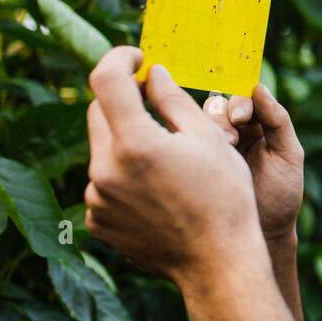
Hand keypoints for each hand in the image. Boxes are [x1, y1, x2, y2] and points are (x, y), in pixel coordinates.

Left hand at [84, 46, 262, 284]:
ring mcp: (97, 198)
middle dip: (123, 101)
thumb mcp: (209, 138)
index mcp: (135, 144)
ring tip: (166, 160)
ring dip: (125, 141)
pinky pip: (103, 182)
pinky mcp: (97, 220)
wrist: (218, 262)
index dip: (119, 58)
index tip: (137, 58)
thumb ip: (172, 99)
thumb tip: (150, 72)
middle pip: (98, 112)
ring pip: (102, 149)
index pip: (105, 80)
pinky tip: (157, 190)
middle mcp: (105, 170)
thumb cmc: (225, 197)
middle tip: (155, 103)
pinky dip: (123, 175)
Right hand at [202, 84, 304, 242]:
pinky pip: (185, 141)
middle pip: (219, 105)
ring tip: (220, 150)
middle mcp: (233, 131)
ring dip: (208, 129)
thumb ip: (278, 120)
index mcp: (258, 125)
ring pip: (200, 121)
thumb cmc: (281, 196)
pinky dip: (190, 140)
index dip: (241, 103)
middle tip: (231, 136)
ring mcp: (211, 147)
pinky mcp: (192, 161)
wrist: (261, 234)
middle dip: (222, 115)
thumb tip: (260, 87)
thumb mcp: (289, 155)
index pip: (245, 99)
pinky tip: (198, 154)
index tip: (241, 117)